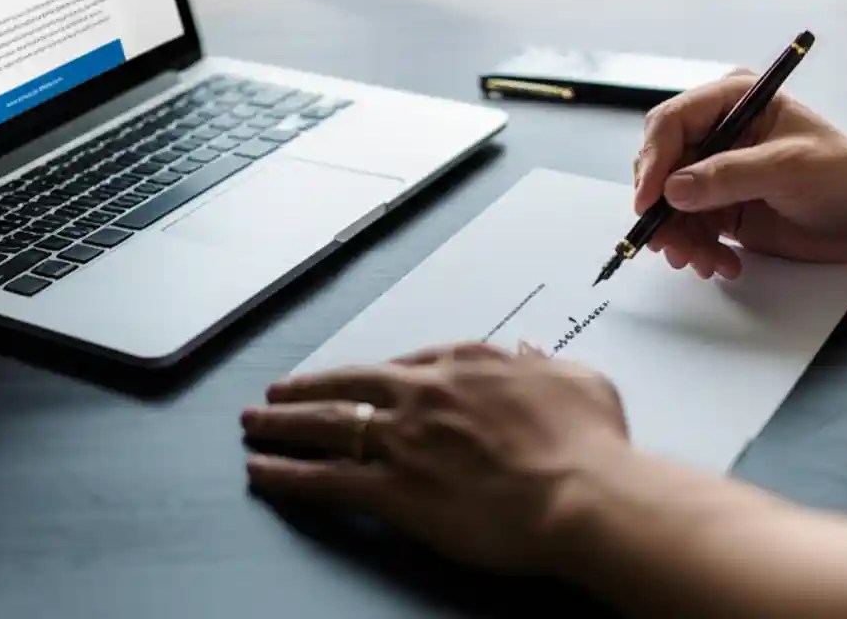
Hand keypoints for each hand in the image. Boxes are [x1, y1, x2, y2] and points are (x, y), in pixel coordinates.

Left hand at [241, 342, 629, 573]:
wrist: (584, 496)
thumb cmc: (592, 446)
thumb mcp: (580, 381)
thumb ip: (544, 364)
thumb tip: (529, 351)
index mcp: (468, 365)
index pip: (406, 362)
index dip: (374, 373)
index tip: (357, 379)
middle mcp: (425, 394)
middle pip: (349, 384)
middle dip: (308, 389)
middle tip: (277, 394)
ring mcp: (404, 440)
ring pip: (327, 426)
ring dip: (284, 426)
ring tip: (255, 426)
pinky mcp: (393, 490)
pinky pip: (325, 479)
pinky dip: (287, 475)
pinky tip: (262, 473)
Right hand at [634, 73, 846, 278]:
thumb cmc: (846, 174)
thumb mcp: (787, 168)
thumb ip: (727, 176)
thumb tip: (673, 190)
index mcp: (732, 102)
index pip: (671, 124)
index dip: (652, 161)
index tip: (648, 200)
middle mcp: (719, 135)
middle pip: (661, 167)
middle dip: (661, 208)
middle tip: (669, 241)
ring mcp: (718, 173)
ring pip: (670, 205)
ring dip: (679, 237)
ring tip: (702, 260)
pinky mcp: (722, 208)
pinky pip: (690, 229)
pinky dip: (697, 250)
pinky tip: (721, 263)